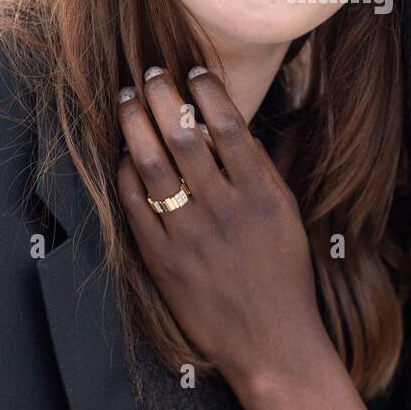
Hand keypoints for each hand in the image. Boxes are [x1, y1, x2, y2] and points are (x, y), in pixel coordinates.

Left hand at [115, 65, 370, 409]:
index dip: (206, 90)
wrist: (271, 340)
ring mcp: (190, 235)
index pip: (229, 124)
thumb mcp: (285, 215)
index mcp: (260, 194)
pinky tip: (125, 153)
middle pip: (185, 135)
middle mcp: (224, 209)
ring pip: (153, 164)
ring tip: (127, 99)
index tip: (192, 69)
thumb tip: (227, 123)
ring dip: (136, 124)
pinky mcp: (163, 260)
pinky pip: (136, 205)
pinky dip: (126, 173)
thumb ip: (258, 170)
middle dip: (163, 96)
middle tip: (150, 74)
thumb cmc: (283, 274)